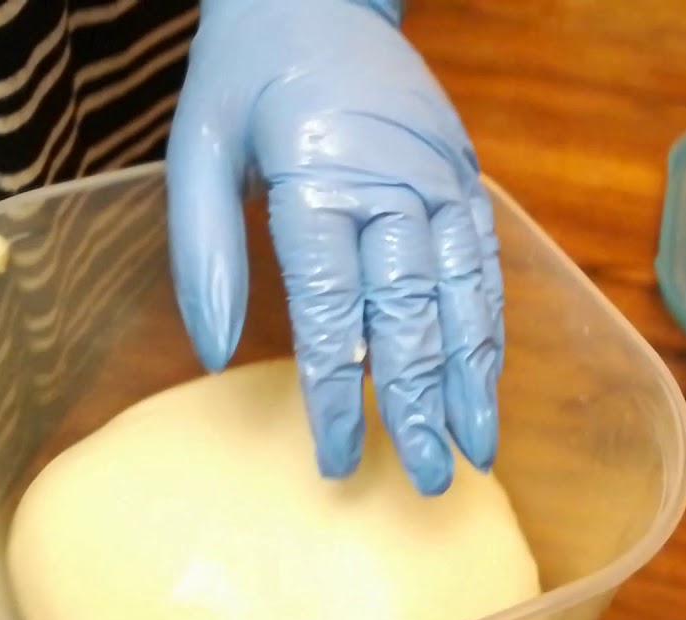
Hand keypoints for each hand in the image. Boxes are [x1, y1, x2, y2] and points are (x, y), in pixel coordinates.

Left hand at [167, 0, 503, 494]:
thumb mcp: (196, 146)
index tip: (336, 458)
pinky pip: (483, 261)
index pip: (334, 311)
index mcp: (321, 175)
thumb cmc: (245, 73)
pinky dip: (488, 324)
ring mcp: (440, 176)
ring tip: (477, 450)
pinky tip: (488, 374)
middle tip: (425, 479)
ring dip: (473, 377)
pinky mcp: (464, 174)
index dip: (339, 393)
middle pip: (412, 314)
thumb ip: (204, 249)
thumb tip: (217, 353)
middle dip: (419, 404)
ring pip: (463, 294)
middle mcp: (394, 181)